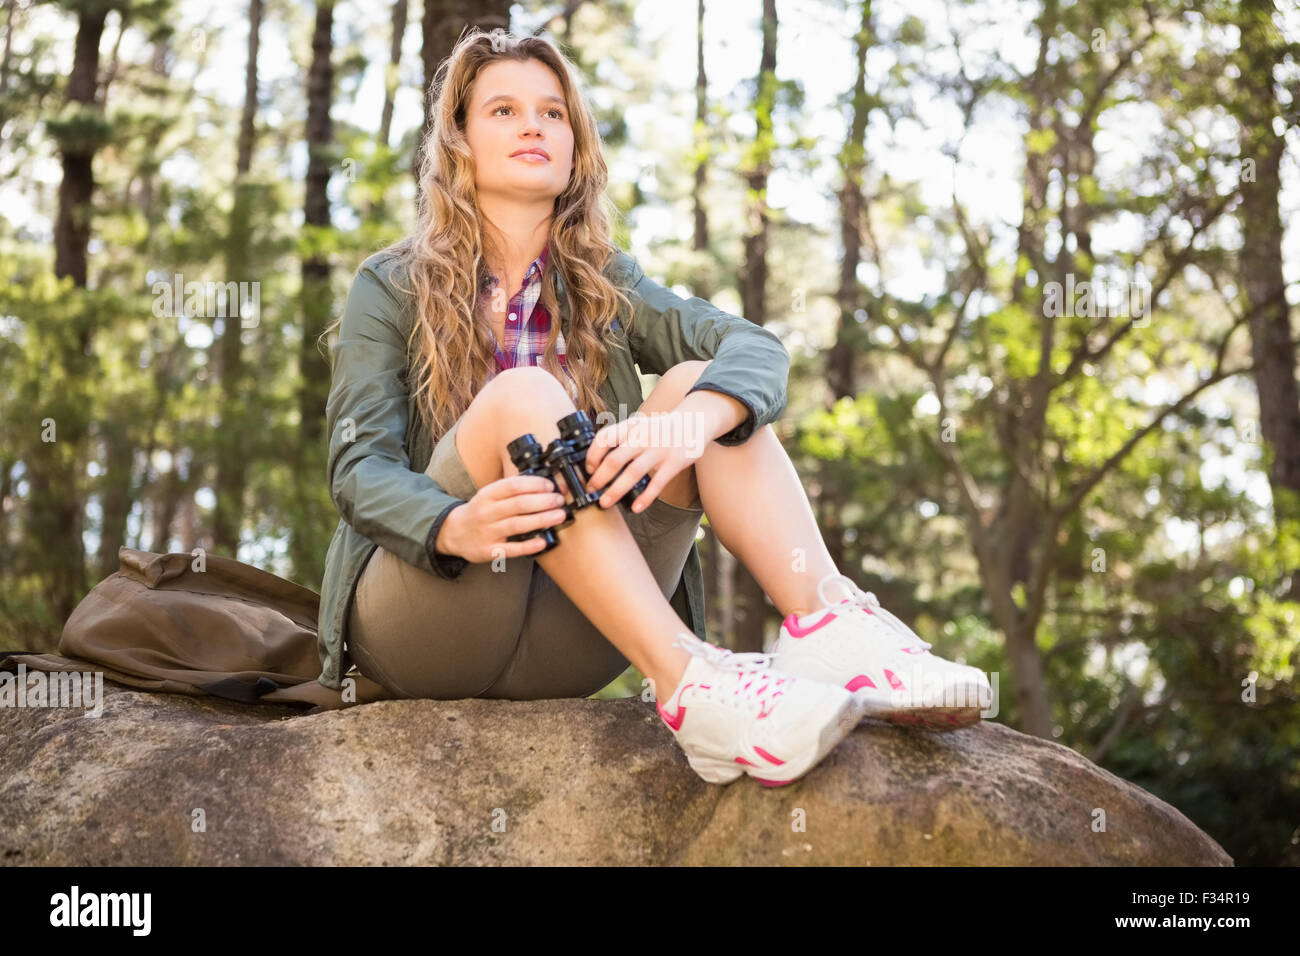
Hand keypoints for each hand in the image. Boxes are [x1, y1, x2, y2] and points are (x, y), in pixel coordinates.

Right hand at [436, 474, 568, 562]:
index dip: (534, 484)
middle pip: (519, 504)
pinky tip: (543, 541)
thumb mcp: (488, 496)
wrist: (454, 533)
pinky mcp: (489, 550)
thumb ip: (510, 491)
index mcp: (487, 495)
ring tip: (559, 516)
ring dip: (541, 519)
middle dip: (543, 501)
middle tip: (559, 500)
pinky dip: (528, 546)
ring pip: (517, 524)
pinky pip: (511, 549)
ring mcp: (487, 532)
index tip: (550, 486)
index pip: (513, 486)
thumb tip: (543, 485)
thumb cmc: (479, 512)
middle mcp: (486, 512)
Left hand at [583, 410, 701, 513]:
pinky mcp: (674, 462)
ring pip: (633, 473)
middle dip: (599, 478)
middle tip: (591, 491)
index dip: (592, 455)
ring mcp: (659, 449)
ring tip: (605, 503)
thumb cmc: (660, 428)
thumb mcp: (639, 424)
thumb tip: (598, 460)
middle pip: (615, 459)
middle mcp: (643, 436)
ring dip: (616, 490)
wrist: (695, 420)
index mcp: (631, 426)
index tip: (588, 469)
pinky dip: (645, 497)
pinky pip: (657, 483)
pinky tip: (636, 508)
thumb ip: (622, 438)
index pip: (604, 438)